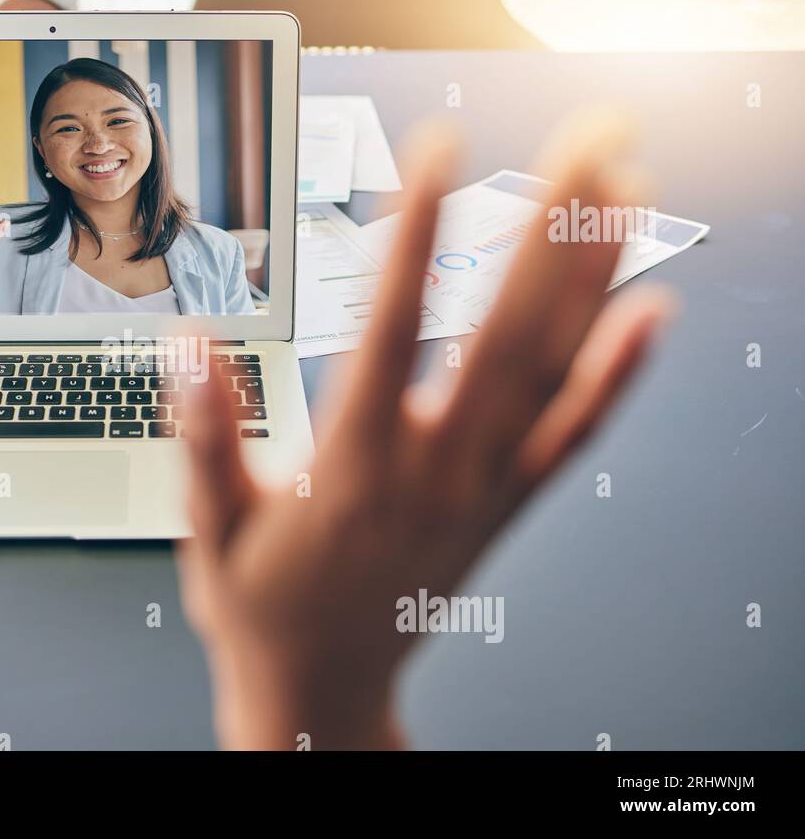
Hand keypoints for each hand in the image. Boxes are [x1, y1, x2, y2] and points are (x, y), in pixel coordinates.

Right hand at [177, 114, 677, 749]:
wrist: (321, 697)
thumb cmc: (263, 610)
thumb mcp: (206, 527)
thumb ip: (203, 432)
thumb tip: (192, 345)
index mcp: (349, 469)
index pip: (388, 332)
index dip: (413, 237)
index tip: (436, 155)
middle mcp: (429, 473)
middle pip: (500, 335)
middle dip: (548, 229)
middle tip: (586, 141)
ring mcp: (476, 491)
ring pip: (547, 374)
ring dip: (593, 277)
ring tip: (624, 191)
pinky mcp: (502, 509)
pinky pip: (570, 439)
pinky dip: (613, 376)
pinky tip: (645, 315)